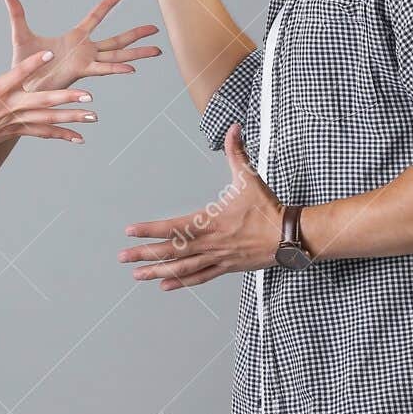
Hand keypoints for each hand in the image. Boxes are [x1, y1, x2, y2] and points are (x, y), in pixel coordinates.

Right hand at [0, 27, 95, 157]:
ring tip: (94, 115)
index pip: (17, 74)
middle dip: (66, 97)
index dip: (33, 63)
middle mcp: (10, 107)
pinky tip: (80, 136)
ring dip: (71, 117)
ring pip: (48, 120)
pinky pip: (43, 133)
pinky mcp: (17, 132)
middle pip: (42, 101)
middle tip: (88, 94)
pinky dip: (62, 134)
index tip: (49, 53)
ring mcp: (15, 121)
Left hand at [5, 0, 160, 92]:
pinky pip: (102, 69)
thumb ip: (17, 14)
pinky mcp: (81, 73)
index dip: (107, 6)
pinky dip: (116, 68)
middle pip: (117, 40)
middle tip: (156, 29)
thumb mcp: (20, 34)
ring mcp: (86, 62)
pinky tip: (131, 68)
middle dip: (136, 34)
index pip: (95, 17)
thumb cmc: (23, 65)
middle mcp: (85, 51)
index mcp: (74, 38)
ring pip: (117, 55)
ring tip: (157, 50)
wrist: (21, 87)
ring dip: (136, 53)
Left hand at [118, 125, 282, 289]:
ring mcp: (218, 257)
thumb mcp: (250, 177)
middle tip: (123, 257)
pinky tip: (165, 285)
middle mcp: (210, 242)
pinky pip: (200, 276)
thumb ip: (237, 152)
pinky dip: (182, 282)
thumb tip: (234, 128)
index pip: (173, 226)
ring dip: (158, 272)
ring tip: (137, 275)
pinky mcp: (227, 267)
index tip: (130, 231)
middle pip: (171, 251)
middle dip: (145, 254)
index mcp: (210, 221)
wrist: (289, 236)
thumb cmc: (268, 207)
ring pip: (182, 268)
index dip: (150, 229)